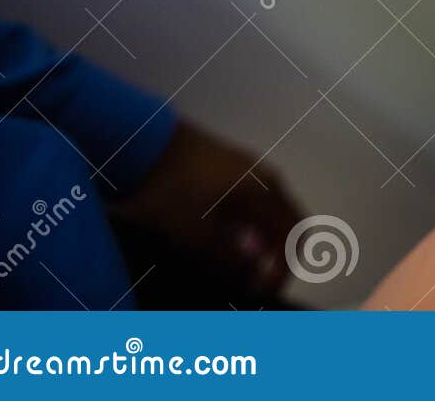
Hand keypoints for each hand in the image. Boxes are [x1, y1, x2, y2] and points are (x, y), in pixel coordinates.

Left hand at [112, 121, 302, 296]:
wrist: (140, 143)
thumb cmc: (172, 192)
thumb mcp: (197, 235)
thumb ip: (231, 260)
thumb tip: (256, 279)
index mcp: (266, 193)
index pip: (294, 235)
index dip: (283, 269)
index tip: (262, 292)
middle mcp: (266, 177)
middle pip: (288, 221)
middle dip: (277, 253)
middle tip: (256, 279)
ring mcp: (248, 166)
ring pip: (269, 210)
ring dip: (262, 238)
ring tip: (236, 260)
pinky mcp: (228, 164)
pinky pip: (253, 199)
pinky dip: (248, 223)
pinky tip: (223, 233)